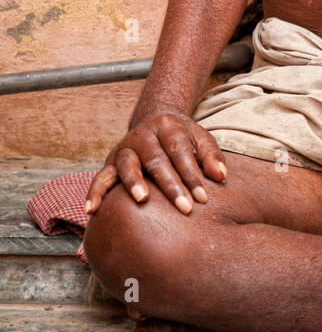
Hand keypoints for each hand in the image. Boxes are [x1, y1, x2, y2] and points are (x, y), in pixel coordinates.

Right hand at [85, 111, 226, 214]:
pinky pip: (100, 177)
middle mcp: (143, 135)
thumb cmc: (183, 137)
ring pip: (128, 165)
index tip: (202, 197)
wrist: (155, 121)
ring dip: (134, 182)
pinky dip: (94, 192)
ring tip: (142, 199)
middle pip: (157, 160)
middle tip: (184, 208)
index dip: (192, 175)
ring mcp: (125, 148)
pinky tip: (91, 210)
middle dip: (171, 185)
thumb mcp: (201, 138)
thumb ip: (211, 156)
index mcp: (168, 126)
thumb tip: (221, 176)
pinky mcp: (110, 162)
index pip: (180, 151)